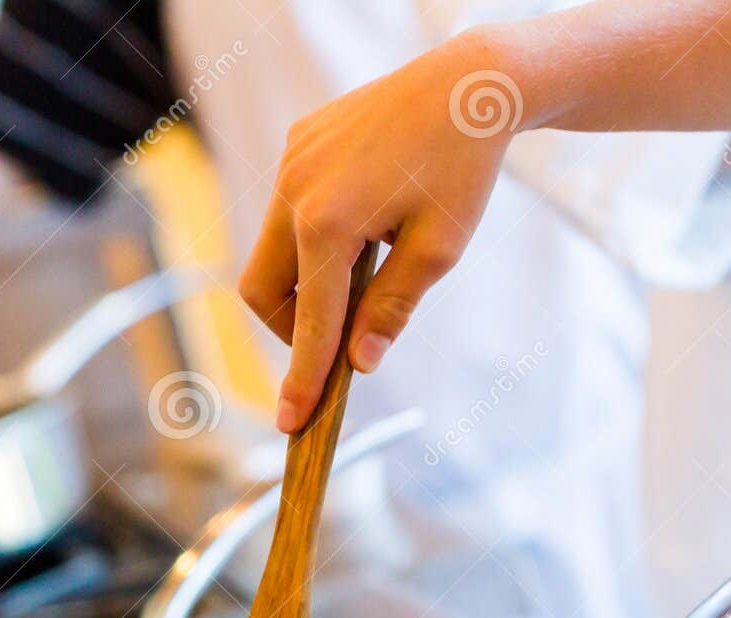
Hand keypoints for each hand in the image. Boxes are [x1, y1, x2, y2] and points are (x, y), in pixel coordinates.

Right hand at [239, 30, 516, 431]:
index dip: (304, 377)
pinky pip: (285, 207)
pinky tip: (361, 214)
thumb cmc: (463, 167)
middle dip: (292, 324)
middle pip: (262, 290)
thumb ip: (393, 307)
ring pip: (268, 248)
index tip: (292, 422)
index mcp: (329, 223)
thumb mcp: (439, 248)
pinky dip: (310, 233)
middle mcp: (294, 192)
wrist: (468, 83)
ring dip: (303, 276)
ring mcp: (290, 164)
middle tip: (338, 331)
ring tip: (360, 266)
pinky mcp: (296, 144)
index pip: (311, 322)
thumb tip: (361, 361)